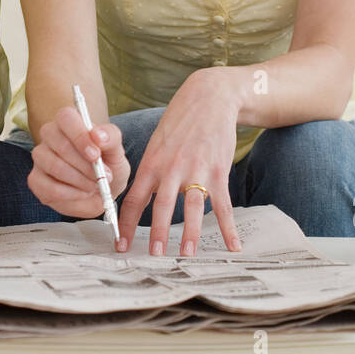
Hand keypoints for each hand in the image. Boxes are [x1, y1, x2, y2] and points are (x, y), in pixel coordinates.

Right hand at [28, 106, 129, 220]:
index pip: (65, 117)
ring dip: (80, 180)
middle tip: (102, 176)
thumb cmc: (108, 164)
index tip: (96, 155)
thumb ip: (111, 138)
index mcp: (68, 121)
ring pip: (54, 166)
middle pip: (60, 144)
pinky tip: (82, 193)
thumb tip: (98, 135)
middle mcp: (50, 135)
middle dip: (85, 165)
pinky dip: (72, 195)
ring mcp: (40, 157)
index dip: (80, 136)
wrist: (103, 189)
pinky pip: (50, 188)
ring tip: (95, 185)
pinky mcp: (35, 180)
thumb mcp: (116, 150)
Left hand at [116, 70, 242, 256]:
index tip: (121, 245)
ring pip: (192, 207)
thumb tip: (140, 198)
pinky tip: (233, 246)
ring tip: (186, 255)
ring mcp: (196, 170)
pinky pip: (223, 205)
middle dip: (157, 233)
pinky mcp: (218, 171)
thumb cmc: (179, 123)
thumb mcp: (156, 143)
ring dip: (190, 233)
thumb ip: (150, 170)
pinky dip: (229, 228)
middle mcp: (171, 168)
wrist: (209, 98)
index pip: (134, 199)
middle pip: (162, 206)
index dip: (127, 224)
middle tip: (153, 255)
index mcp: (151, 163)